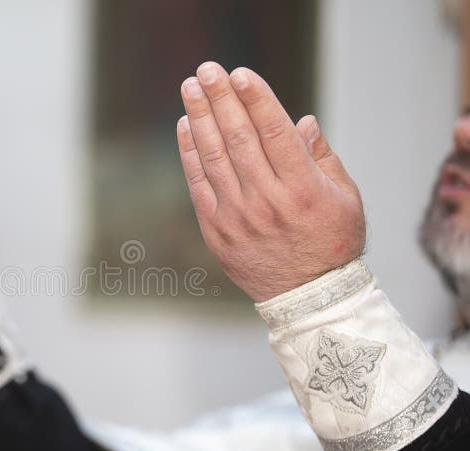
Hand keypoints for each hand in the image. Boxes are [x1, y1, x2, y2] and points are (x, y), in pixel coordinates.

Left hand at [177, 62, 364, 301]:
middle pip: (238, 138)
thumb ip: (322, 158)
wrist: (308, 297)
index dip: (255, 99)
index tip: (239, 74)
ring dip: (200, 118)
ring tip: (191, 88)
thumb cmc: (332, 244)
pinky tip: (187, 127)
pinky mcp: (216, 230)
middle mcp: (267, 200)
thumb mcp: (346, 199)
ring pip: (214, 157)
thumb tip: (300, 122)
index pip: (274, 132)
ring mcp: (237, 216)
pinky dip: (190, 153)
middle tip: (207, 70)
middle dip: (220, 99)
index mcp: (303, 189)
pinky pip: (198, 184)